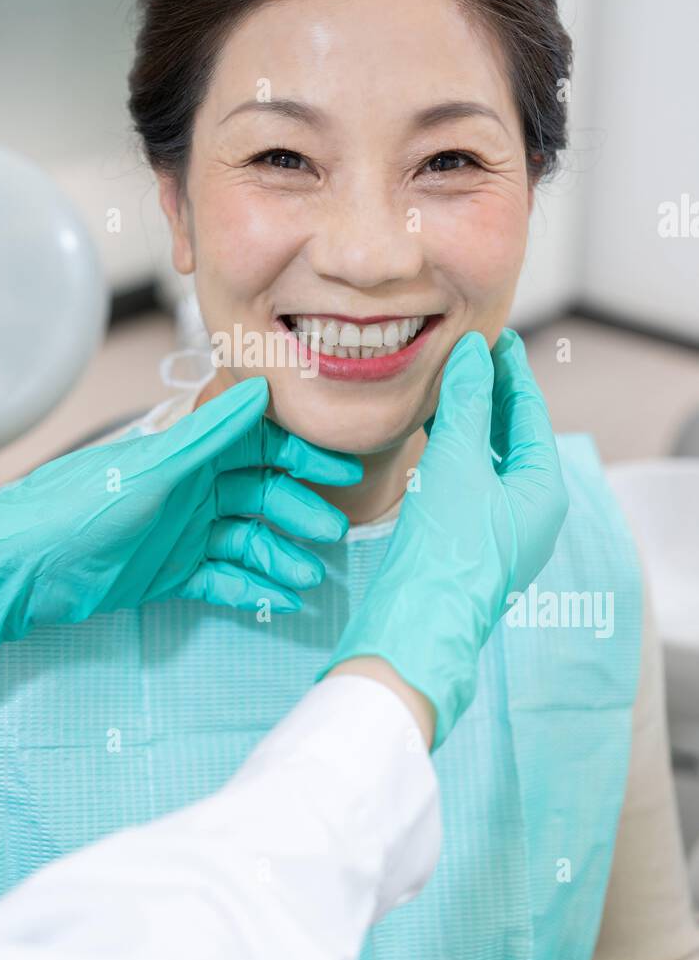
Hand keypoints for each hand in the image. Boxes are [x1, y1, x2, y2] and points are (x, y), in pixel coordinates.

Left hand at [0, 377, 361, 671]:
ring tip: (312, 576)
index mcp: (188, 454)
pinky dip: (253, 587)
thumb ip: (208, 433)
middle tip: (332, 533)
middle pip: (258, 496)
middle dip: (296, 512)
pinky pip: (224, 578)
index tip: (340, 470)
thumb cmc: (81, 506)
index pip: (256, 447)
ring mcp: (184, 532)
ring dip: (280, 555)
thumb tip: (259, 387)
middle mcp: (191, 489)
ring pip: (247, 541)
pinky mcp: (172, 572)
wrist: (23, 567)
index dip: (299, 455)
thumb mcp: (153, 468)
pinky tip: (282, 600)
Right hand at [318, 329, 568, 750]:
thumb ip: (465, 403)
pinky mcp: (468, 546)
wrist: (415, 624)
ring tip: (441, 387)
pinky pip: (467, 484)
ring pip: (487, 460)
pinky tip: (427, 437)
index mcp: (543, 489)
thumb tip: (473, 352)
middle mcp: (530, 511)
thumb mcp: (456, 462)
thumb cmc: (446, 550)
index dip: (509, 371)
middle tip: (463, 354)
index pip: (530, 413)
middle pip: (511, 436)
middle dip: (487, 394)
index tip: (492, 335)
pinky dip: (451, 453)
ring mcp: (500, 531)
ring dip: (466, 423)